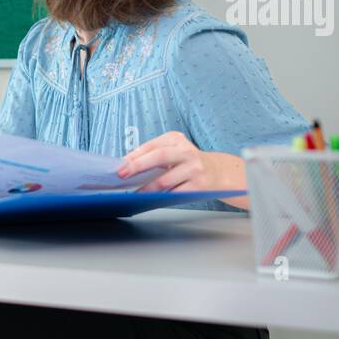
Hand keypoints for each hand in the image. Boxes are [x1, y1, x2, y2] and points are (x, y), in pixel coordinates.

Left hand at [116, 131, 244, 194]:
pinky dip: (161, 197)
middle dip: (138, 166)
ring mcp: (194, 168)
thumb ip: (152, 156)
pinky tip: (152, 199)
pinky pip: (174, 193)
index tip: (121, 164)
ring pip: (165, 180)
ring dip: (147, 188)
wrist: (216, 172)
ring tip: (135, 193)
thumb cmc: (185, 162)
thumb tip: (127, 166)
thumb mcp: (172, 151)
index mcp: (176, 139)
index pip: (152, 146)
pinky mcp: (198, 185)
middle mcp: (186, 151)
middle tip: (123, 175)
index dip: (135, 156)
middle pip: (159, 157)